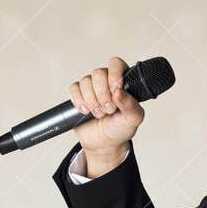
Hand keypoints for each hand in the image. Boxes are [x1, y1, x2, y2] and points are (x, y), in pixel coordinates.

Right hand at [68, 56, 145, 176]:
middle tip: (109, 109)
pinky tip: (85, 111)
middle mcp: (106, 80)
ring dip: (92, 101)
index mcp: (122, 81)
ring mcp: (91, 87)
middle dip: (102, 94)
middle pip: (98, 73)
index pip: (116, 63)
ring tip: (99, 114)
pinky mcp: (78, 95)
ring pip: (85, 81)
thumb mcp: (133, 119)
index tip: (115, 91)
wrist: (104, 143)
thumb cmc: (120, 128)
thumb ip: (131, 105)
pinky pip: (74, 88)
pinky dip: (79, 100)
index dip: (114, 75)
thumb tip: (119, 92)